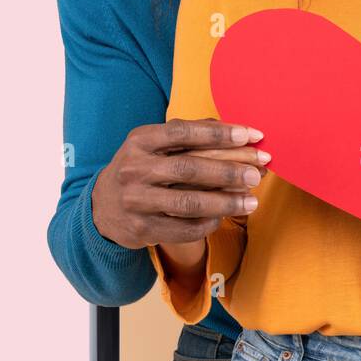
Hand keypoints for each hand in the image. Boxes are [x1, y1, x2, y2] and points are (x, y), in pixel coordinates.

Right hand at [90, 119, 268, 250]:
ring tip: (252, 201)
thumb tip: (240, 133)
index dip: (220, 133)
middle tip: (258, 172)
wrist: (102, 207)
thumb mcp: (154, 145)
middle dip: (229, 170)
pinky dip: (209, 222)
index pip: (184, 131)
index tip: (251, 136)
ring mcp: (135, 201)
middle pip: (189, 168)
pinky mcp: (141, 229)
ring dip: (226, 201)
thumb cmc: (142, 168)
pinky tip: (224, 216)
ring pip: (189, 202)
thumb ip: (192, 135)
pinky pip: (184, 228)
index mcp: (140, 140)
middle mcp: (134, 169)